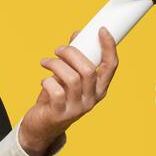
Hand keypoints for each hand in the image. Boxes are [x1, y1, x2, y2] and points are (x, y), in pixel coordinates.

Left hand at [19, 27, 118, 155]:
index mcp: (99, 88)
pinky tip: (44, 81)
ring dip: (56, 64)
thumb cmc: (58, 97)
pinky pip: (56, 91)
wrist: (43, 126)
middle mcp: (92, 99)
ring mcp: (77, 108)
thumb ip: (74, 58)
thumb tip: (78, 34)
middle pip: (88, 70)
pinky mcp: (60, 114)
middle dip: (71, 53)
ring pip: (71, 78)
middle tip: (58, 49)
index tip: (101, 30)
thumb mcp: (68, 77)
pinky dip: (47, 81)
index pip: (111, 66)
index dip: (109, 47)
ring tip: (46, 62)